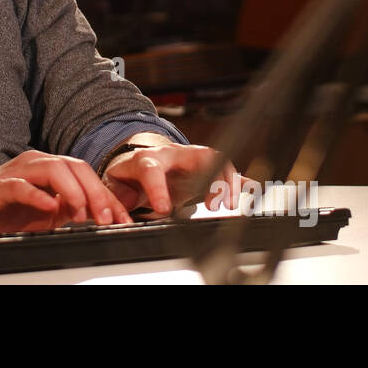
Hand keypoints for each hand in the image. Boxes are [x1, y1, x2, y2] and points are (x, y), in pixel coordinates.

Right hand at [0, 150, 136, 235]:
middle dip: (97, 193)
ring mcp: (17, 172)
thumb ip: (68, 209)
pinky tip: (49, 207)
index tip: (123, 219)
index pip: (86, 175)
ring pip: (54, 170)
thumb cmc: (0, 211)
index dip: (108, 196)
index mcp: (49, 167)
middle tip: (109, 219)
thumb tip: (97, 214)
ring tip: (82, 215)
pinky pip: (22, 186)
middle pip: (75, 167)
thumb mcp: (43, 213)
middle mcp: (35, 163)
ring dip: (73, 192)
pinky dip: (38, 196)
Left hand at [101, 143, 243, 219]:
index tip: (165, 209)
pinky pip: (224, 169)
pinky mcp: (202, 166)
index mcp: (147, 159)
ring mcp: (190, 157)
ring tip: (230, 204)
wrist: (137, 161)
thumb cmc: (128, 176)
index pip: (152, 169)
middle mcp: (172, 154)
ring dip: (227, 180)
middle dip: (210, 176)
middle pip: (197, 155)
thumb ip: (118, 198)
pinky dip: (238, 179)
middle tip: (214, 205)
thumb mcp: (116, 185)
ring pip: (215, 159)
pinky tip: (251, 189)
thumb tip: (116, 213)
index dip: (159, 188)